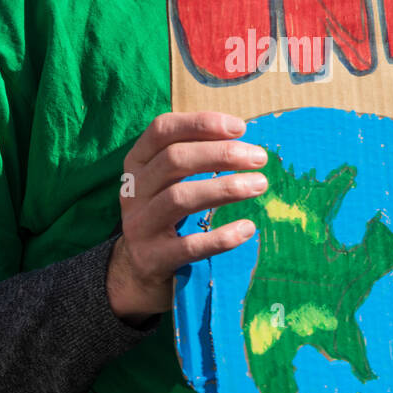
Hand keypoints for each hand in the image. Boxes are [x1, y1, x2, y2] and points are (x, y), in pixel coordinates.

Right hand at [108, 111, 267, 322]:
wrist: (137, 268)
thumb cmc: (164, 212)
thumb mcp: (166, 180)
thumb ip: (194, 156)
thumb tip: (242, 141)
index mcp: (137, 162)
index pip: (162, 129)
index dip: (201, 123)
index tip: (241, 127)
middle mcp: (133, 190)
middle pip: (174, 160)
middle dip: (222, 154)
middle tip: (259, 158)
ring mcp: (139, 224)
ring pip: (180, 198)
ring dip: (225, 188)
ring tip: (260, 185)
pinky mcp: (153, 258)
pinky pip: (189, 246)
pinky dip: (221, 237)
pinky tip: (247, 228)